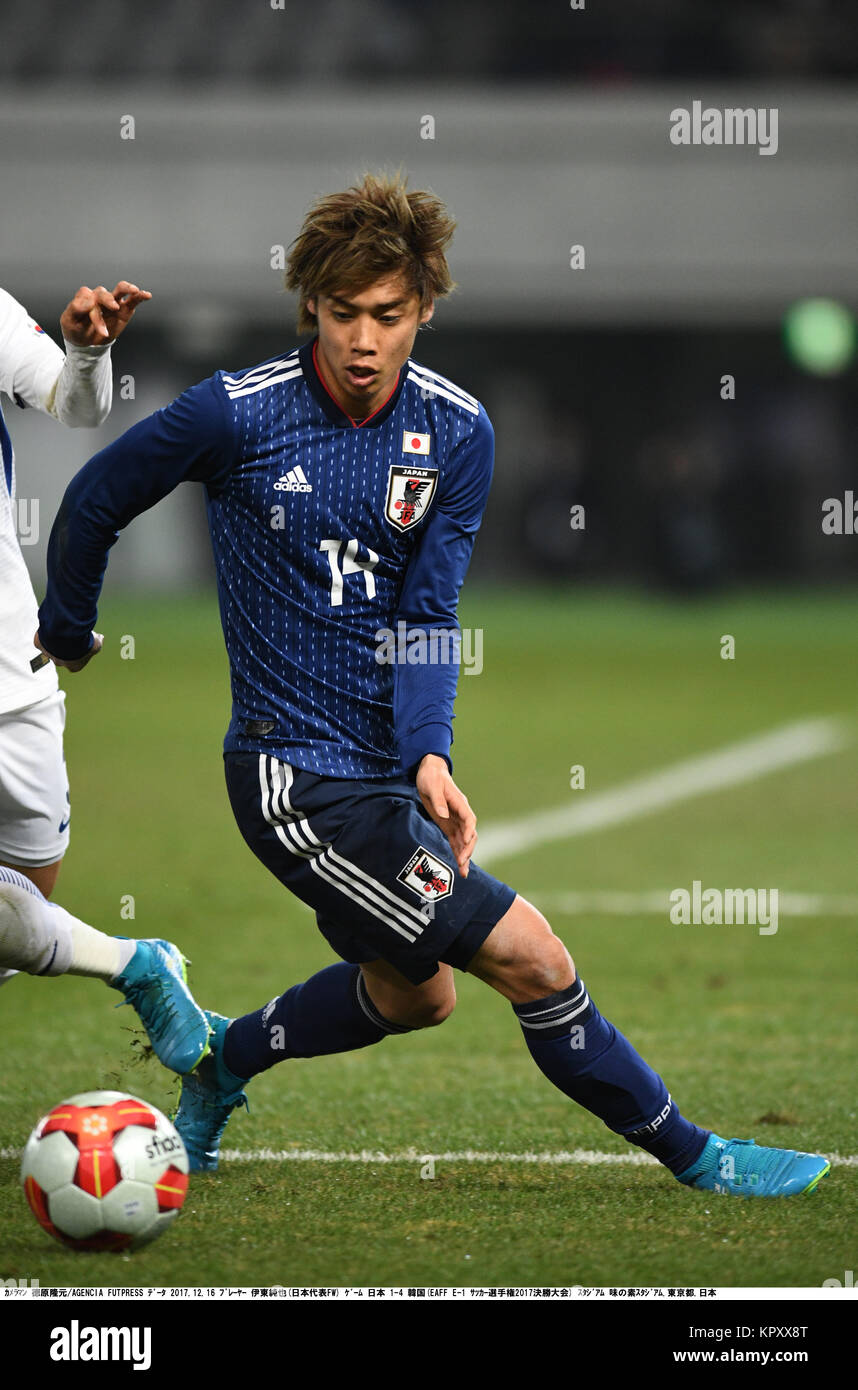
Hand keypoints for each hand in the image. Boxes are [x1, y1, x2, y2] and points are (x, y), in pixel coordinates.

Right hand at [34, 630, 103, 672]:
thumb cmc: (83, 642)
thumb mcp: (97, 643)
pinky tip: (53, 626)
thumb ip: (99, 641)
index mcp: (74, 666)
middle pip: (63, 655)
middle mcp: (60, 663)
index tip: (82, 642)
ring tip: (63, 629)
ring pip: (51, 647)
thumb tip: (101, 637)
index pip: (77, 662)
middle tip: (73, 634)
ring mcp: (48, 654)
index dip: (80, 652)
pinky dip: (46, 633)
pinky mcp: (39, 644)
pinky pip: (42, 639)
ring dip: (56, 640)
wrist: (67, 635)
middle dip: (67, 646)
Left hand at [60, 281, 151, 344]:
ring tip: (134, 290)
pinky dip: (140, 296)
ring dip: (127, 288)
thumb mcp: (68, 322)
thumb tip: (89, 299)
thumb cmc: (76, 331)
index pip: (88, 297)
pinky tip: (146, 295)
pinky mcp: (124, 310)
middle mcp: (99, 297)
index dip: (92, 309)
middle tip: (114, 308)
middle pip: (104, 293)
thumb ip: (75, 308)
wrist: (87, 345)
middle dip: (108, 300)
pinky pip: (133, 300)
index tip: (98, 326)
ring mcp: (113, 303)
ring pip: (120, 289)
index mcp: (84, 297)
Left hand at [415, 754, 476, 877]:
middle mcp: (460, 813)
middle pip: (469, 834)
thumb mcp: (432, 785)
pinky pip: (455, 841)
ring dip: (464, 855)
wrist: (429, 772)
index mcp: (459, 803)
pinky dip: (457, 852)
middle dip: (468, 849)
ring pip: (464, 841)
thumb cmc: (431, 776)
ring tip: (463, 872)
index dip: (469, 831)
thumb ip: (438, 800)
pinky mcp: (448, 825)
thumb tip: (444, 814)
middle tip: (463, 862)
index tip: (466, 841)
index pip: (469, 819)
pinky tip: (458, 865)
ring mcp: (455, 820)